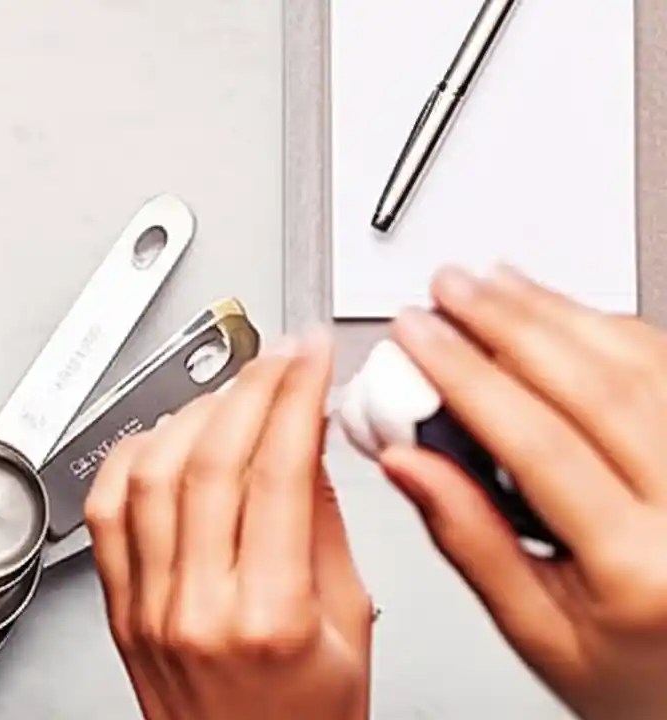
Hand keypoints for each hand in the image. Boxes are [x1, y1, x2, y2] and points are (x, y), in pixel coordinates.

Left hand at [84, 328, 372, 719]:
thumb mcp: (353, 627)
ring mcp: (148, 605)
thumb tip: (311, 441)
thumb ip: (326, 527)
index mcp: (270, 617)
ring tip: (231, 392)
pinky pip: (106, 511)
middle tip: (278, 357)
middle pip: (211, 461)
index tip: (310, 357)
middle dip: (250, 387)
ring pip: (150, 474)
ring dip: (191, 413)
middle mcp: (198, 607)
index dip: (295, 395)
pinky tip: (163, 436)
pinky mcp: (119, 607)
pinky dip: (131, 457)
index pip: (278, 472)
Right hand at [384, 265, 666, 719]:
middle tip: (449, 287)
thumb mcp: (538, 633)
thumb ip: (470, 540)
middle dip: (507, 321)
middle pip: (596, 383)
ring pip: (641, 364)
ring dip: (558, 312)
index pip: (538, 442)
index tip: (416, 336)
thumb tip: (408, 463)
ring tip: (495, 284)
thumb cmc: (638, 677)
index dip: (466, 375)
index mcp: (641, 567)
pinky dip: (611, 331)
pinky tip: (565, 314)